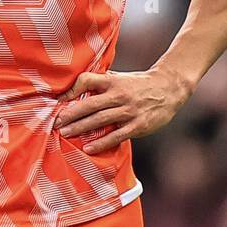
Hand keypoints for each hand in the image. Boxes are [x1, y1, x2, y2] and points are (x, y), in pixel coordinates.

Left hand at [53, 67, 193, 154]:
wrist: (170, 88)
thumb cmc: (140, 83)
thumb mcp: (121, 77)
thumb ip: (102, 81)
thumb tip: (77, 85)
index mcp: (112, 81)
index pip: (87, 80)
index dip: (71, 90)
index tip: (58, 100)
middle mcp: (119, 95)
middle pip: (89, 104)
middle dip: (70, 114)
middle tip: (56, 123)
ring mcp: (129, 111)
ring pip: (100, 120)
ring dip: (80, 128)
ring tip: (65, 134)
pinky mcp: (137, 126)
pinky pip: (116, 135)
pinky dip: (101, 143)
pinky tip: (88, 148)